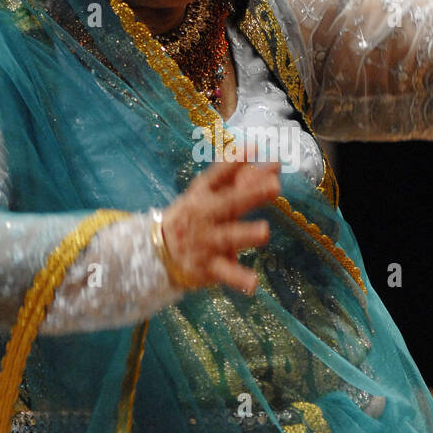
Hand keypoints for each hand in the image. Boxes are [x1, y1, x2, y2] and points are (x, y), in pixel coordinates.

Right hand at [160, 157, 281, 293]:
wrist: (158, 252)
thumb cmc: (194, 216)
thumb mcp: (208, 194)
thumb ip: (239, 178)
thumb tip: (271, 161)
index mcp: (204, 194)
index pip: (219, 175)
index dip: (234, 161)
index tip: (254, 148)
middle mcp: (205, 215)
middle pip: (229, 203)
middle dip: (251, 194)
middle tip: (275, 186)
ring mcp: (206, 241)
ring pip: (228, 237)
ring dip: (245, 234)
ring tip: (264, 232)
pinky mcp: (209, 266)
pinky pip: (225, 273)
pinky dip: (238, 279)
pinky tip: (253, 284)